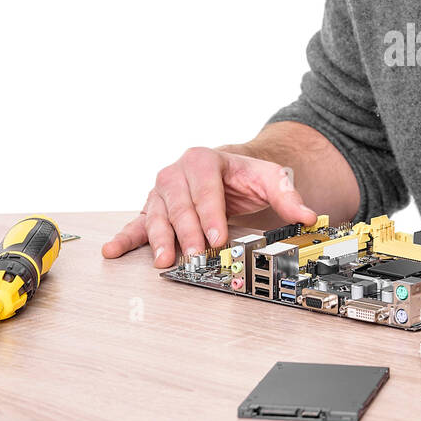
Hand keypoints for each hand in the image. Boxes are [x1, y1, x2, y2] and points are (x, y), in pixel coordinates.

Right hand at [101, 146, 317, 267]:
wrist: (227, 171)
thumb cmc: (245, 175)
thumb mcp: (270, 177)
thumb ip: (288, 194)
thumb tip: (307, 214)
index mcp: (204, 159)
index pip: (204, 187)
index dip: (210, 213)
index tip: (217, 236)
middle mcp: (177, 173)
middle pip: (178, 204)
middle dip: (186, 231)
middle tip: (193, 253)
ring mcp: (162, 192)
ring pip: (157, 215)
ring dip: (159, 239)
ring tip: (163, 260)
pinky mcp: (154, 209)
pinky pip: (137, 223)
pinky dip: (125, 237)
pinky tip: (113, 250)